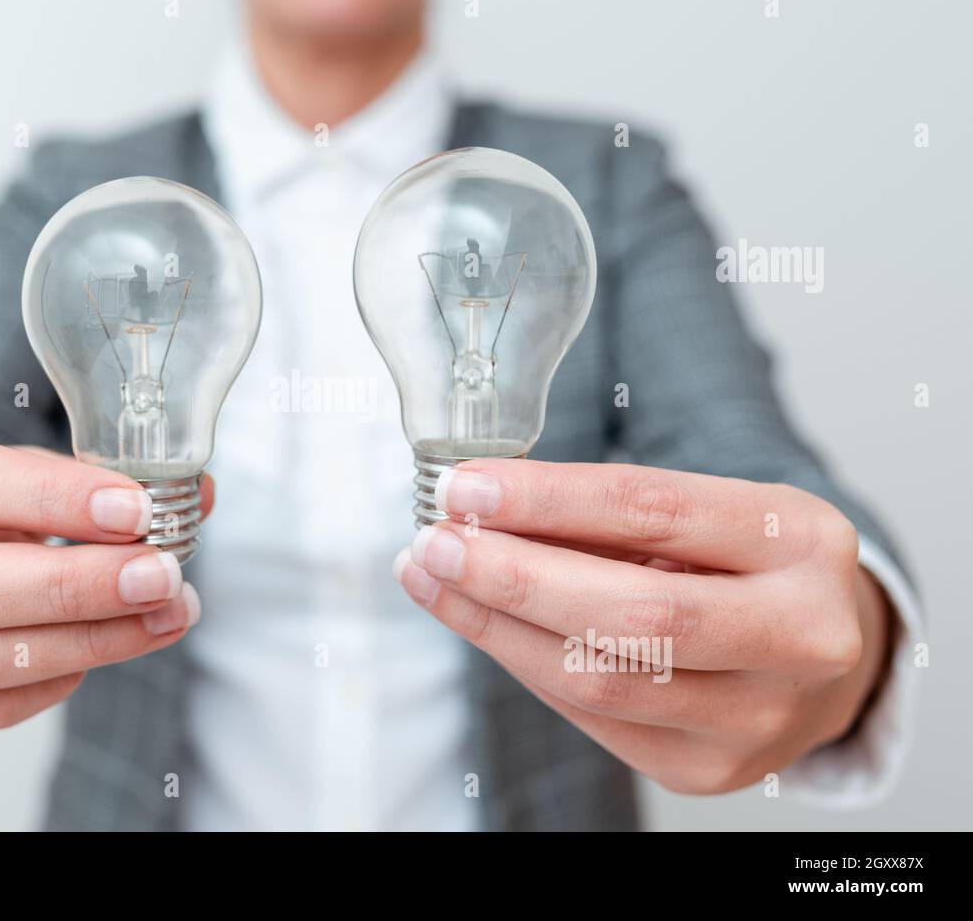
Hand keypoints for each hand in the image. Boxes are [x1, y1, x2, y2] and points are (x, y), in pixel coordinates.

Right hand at [0, 438, 210, 729]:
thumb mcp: (1, 468)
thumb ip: (85, 481)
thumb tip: (194, 499)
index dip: (50, 501)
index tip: (135, 510)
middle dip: (71, 589)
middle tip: (158, 577)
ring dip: (86, 642)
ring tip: (163, 615)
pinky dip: (52, 681)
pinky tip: (103, 648)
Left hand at [393, 459, 892, 793]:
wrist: (822, 660)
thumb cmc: (749, 568)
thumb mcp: (706, 513)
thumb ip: (605, 512)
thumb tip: (481, 505)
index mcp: (802, 541)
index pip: (655, 509)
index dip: (547, 500)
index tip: (465, 488)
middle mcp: (800, 636)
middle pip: (631, 613)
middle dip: (512, 577)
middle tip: (435, 543)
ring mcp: (758, 718)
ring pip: (597, 679)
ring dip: (495, 626)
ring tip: (434, 579)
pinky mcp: (706, 768)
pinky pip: (588, 717)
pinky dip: (522, 662)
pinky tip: (481, 622)